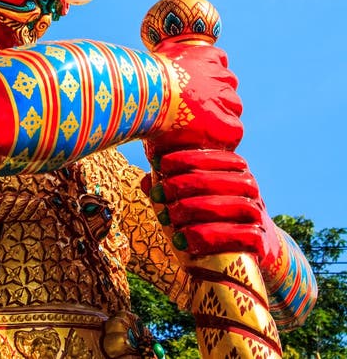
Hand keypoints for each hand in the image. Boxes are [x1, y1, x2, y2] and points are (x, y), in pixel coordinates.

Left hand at [143, 149, 271, 260]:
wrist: (249, 250)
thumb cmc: (212, 217)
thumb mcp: (192, 199)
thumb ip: (173, 189)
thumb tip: (146, 181)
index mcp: (234, 169)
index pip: (214, 156)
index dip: (186, 158)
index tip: (161, 164)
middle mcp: (248, 186)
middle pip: (219, 180)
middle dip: (185, 185)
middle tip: (159, 194)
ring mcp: (257, 213)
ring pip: (232, 204)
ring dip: (196, 209)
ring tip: (169, 217)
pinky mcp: (261, 240)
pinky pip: (242, 235)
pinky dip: (212, 237)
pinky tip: (187, 240)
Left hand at [152, 40, 243, 151]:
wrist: (145, 92)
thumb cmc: (156, 126)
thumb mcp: (168, 155)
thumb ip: (181, 162)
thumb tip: (168, 182)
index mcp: (227, 129)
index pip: (233, 132)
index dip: (218, 130)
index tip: (202, 129)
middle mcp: (229, 101)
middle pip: (234, 105)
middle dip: (218, 106)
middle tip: (194, 106)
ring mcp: (220, 77)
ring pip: (228, 81)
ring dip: (214, 83)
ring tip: (192, 86)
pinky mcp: (208, 56)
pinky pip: (219, 58)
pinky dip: (211, 61)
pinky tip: (195, 66)